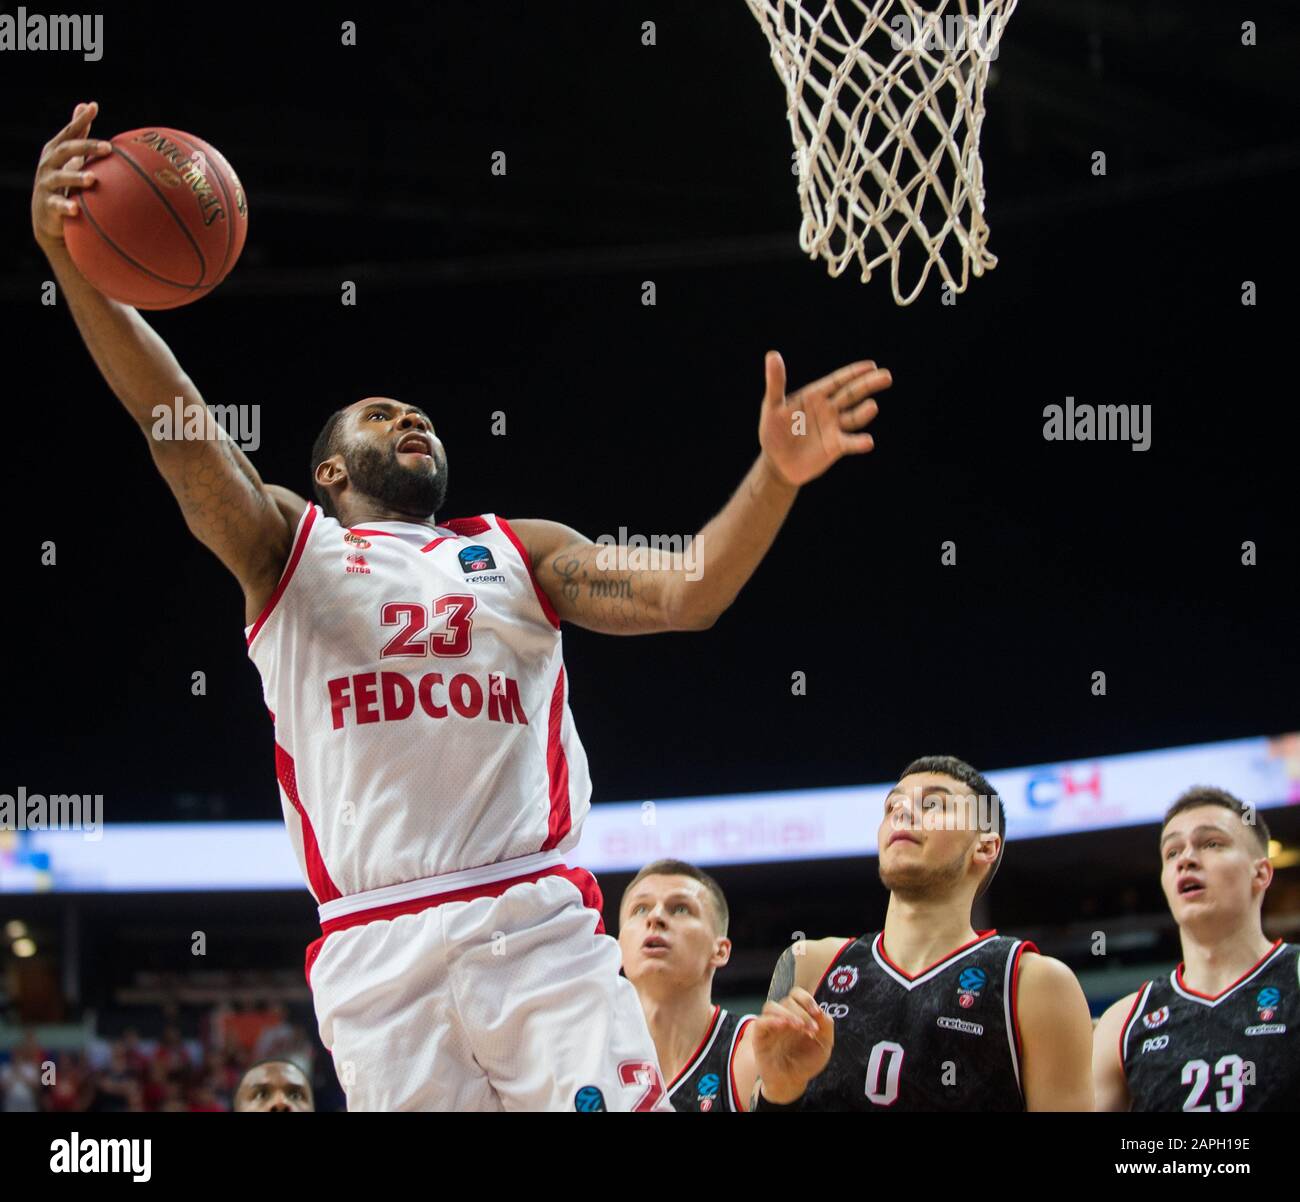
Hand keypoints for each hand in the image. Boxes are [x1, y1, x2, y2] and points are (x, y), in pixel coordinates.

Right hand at [32, 101, 112, 252]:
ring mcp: (47, 183)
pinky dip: (66, 207)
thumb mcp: (69, 156)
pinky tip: (76, 209)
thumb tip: (87, 104)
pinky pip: (57, 205)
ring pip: (61, 177)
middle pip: (66, 150)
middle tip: (109, 148)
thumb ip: (78, 133)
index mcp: (56, 151)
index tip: (93, 107)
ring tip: (93, 179)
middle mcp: (49, 164)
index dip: (80, 120)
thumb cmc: (63, 180)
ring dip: (76, 177)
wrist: (47, 215)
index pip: (69, 132)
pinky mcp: (47, 205)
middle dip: (86, 147)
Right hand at [749, 985, 833, 1103]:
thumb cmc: (806, 1062)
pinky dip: (771, 1020)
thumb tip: (820, 1011)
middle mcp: (782, 1017)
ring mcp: (770, 1026)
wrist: (793, 1083)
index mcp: (797, 1015)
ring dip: (787, 1013)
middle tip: (812, 1029)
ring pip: (771, 1006)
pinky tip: (783, 1026)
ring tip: (799, 1027)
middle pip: (787, 1000)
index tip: (817, 1013)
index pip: (796, 994)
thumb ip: (826, 1025)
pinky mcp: (760, 1037)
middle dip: (802, 1012)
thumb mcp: (824, 1045)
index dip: (807, 999)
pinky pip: (760, 1022)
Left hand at [758, 350, 890, 486]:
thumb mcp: (771, 406)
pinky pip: (850, 443)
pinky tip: (868, 442)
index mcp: (815, 395)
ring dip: (864, 412)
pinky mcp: (835, 447)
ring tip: (872, 406)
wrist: (777, 463)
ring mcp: (834, 428)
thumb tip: (772, 355)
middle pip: (852, 394)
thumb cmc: (773, 431)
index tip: (871, 365)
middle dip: (868, 385)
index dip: (853, 372)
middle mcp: (828, 409)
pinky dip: (859, 442)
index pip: (838, 381)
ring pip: (854, 417)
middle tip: (886, 376)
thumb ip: (776, 382)